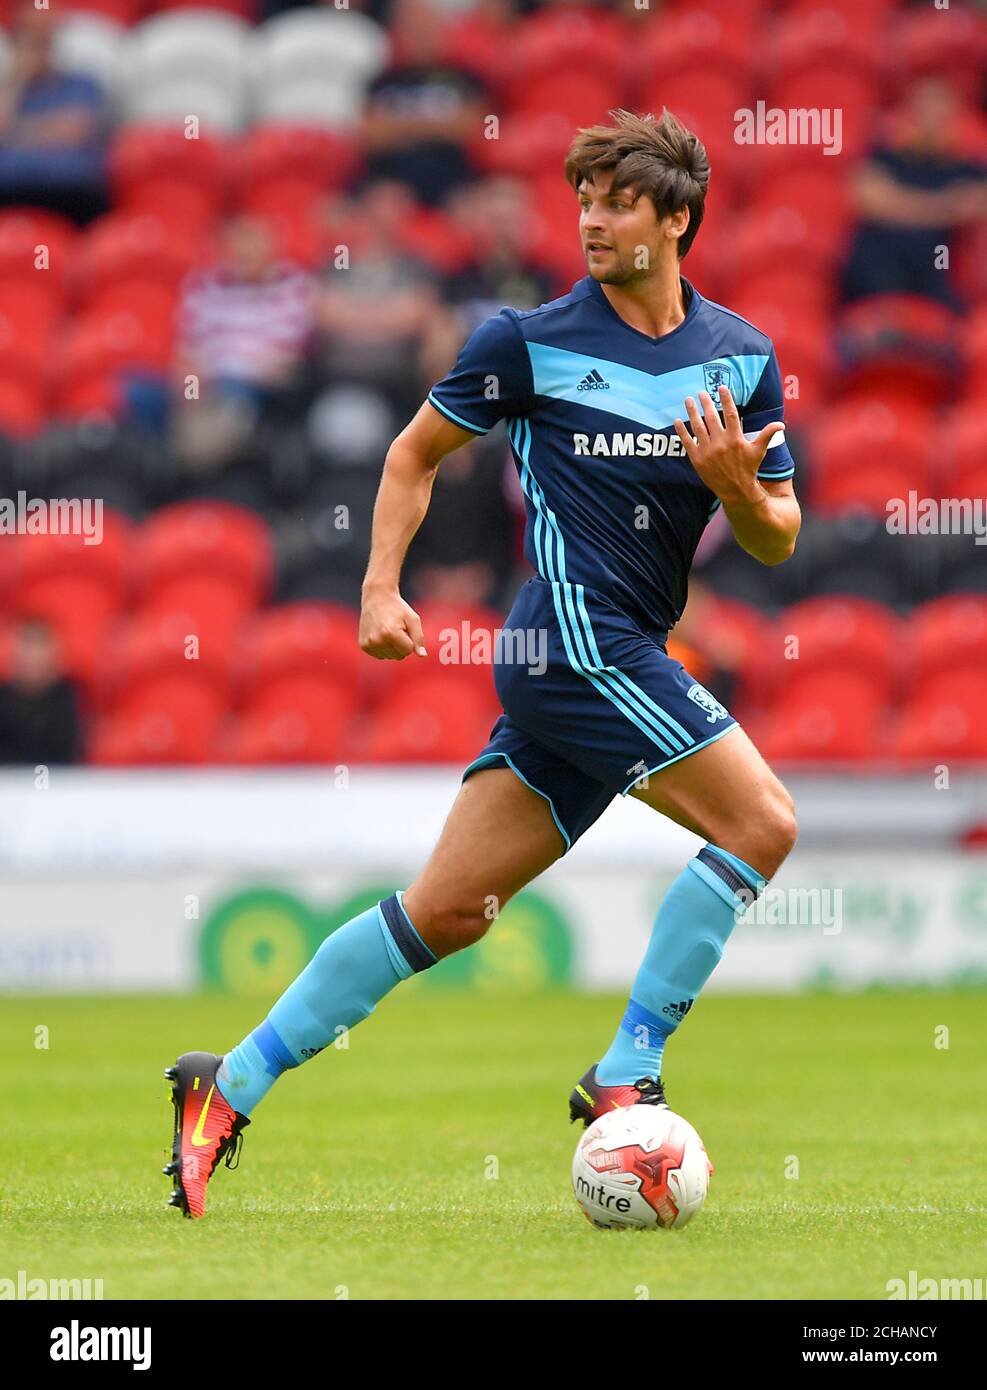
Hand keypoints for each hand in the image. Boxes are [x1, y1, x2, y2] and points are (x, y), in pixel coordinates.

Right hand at [359, 587, 426, 659]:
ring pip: (390, 657)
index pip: (408, 651)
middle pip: (399, 656)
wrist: (377, 597)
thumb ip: (419, 638)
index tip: (404, 628)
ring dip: (392, 647)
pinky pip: (380, 655)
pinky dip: (383, 648)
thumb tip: (422, 656)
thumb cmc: (397, 608)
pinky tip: (381, 635)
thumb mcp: (413, 619)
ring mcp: (368, 644)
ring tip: (388, 631)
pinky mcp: (363, 645)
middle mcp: (377, 640)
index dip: (410, 640)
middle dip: (401, 644)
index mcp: (390, 633)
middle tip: (396, 628)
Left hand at [673, 387, 784, 503]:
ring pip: (698, 427)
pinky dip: (681, 431)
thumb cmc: (748, 469)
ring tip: (688, 400)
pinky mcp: (697, 459)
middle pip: (712, 417)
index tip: (721, 388)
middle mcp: (720, 443)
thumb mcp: (758, 451)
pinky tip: (677, 420)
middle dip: (706, 403)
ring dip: (692, 412)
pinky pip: (687, 442)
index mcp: (735, 439)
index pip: (731, 414)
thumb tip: (781, 424)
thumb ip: (767, 435)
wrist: (735, 490)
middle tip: (701, 392)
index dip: (726, 399)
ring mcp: (707, 451)